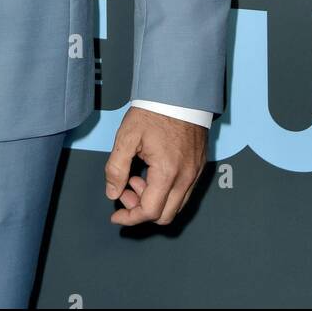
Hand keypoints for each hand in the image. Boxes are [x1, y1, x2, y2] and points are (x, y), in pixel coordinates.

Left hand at [104, 106, 206, 225]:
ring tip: (138, 177)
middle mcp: (186, 177)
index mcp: (167, 172)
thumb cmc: (153, 111)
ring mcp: (195, 173)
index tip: (117, 216)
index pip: (150, 211)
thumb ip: (117, 167)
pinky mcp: (199, 166)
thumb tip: (113, 193)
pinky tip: (152, 173)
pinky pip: (184, 192)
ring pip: (176, 206)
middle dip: (141, 210)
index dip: (130, 217)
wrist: (180, 93)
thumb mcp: (127, 136)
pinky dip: (166, 192)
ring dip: (155, 201)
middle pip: (165, 215)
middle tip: (126, 190)